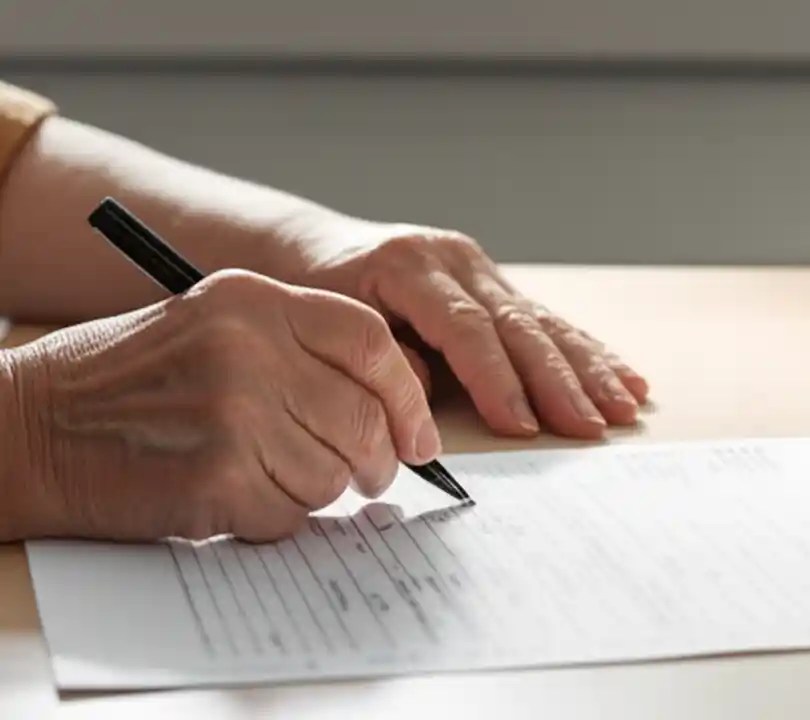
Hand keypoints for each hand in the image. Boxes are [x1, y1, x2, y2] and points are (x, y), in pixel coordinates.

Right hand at [0, 270, 435, 541]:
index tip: (420, 436)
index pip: (372, 343)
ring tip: (269, 478)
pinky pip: (291, 515)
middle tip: (368, 476)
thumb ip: (300, 352)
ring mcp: (233, 412)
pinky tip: (231, 498)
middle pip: (366, 417)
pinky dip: (273, 518)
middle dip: (377, 461)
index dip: (407, 396)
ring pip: (334, 473)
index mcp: (253, 300)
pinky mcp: (215, 476)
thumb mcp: (211, 327)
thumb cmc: (123, 384)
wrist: (22, 426)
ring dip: (316, 491)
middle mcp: (249, 348)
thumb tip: (395, 409)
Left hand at [282, 219, 648, 438]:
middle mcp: (455, 262)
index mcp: (410, 267)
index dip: (496, 379)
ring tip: (625, 408)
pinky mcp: (498, 286)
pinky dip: (589, 353)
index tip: (522, 427)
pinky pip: (550, 321)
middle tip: (590, 427)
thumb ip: (381, 358)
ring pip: (545, 323)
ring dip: (589, 370)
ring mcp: (482, 271)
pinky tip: (625, 377)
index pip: (465, 328)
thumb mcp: (328, 322)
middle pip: (518, 326)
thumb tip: (432, 397)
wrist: (312, 248)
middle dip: (560, 382)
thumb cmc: (313, 293)